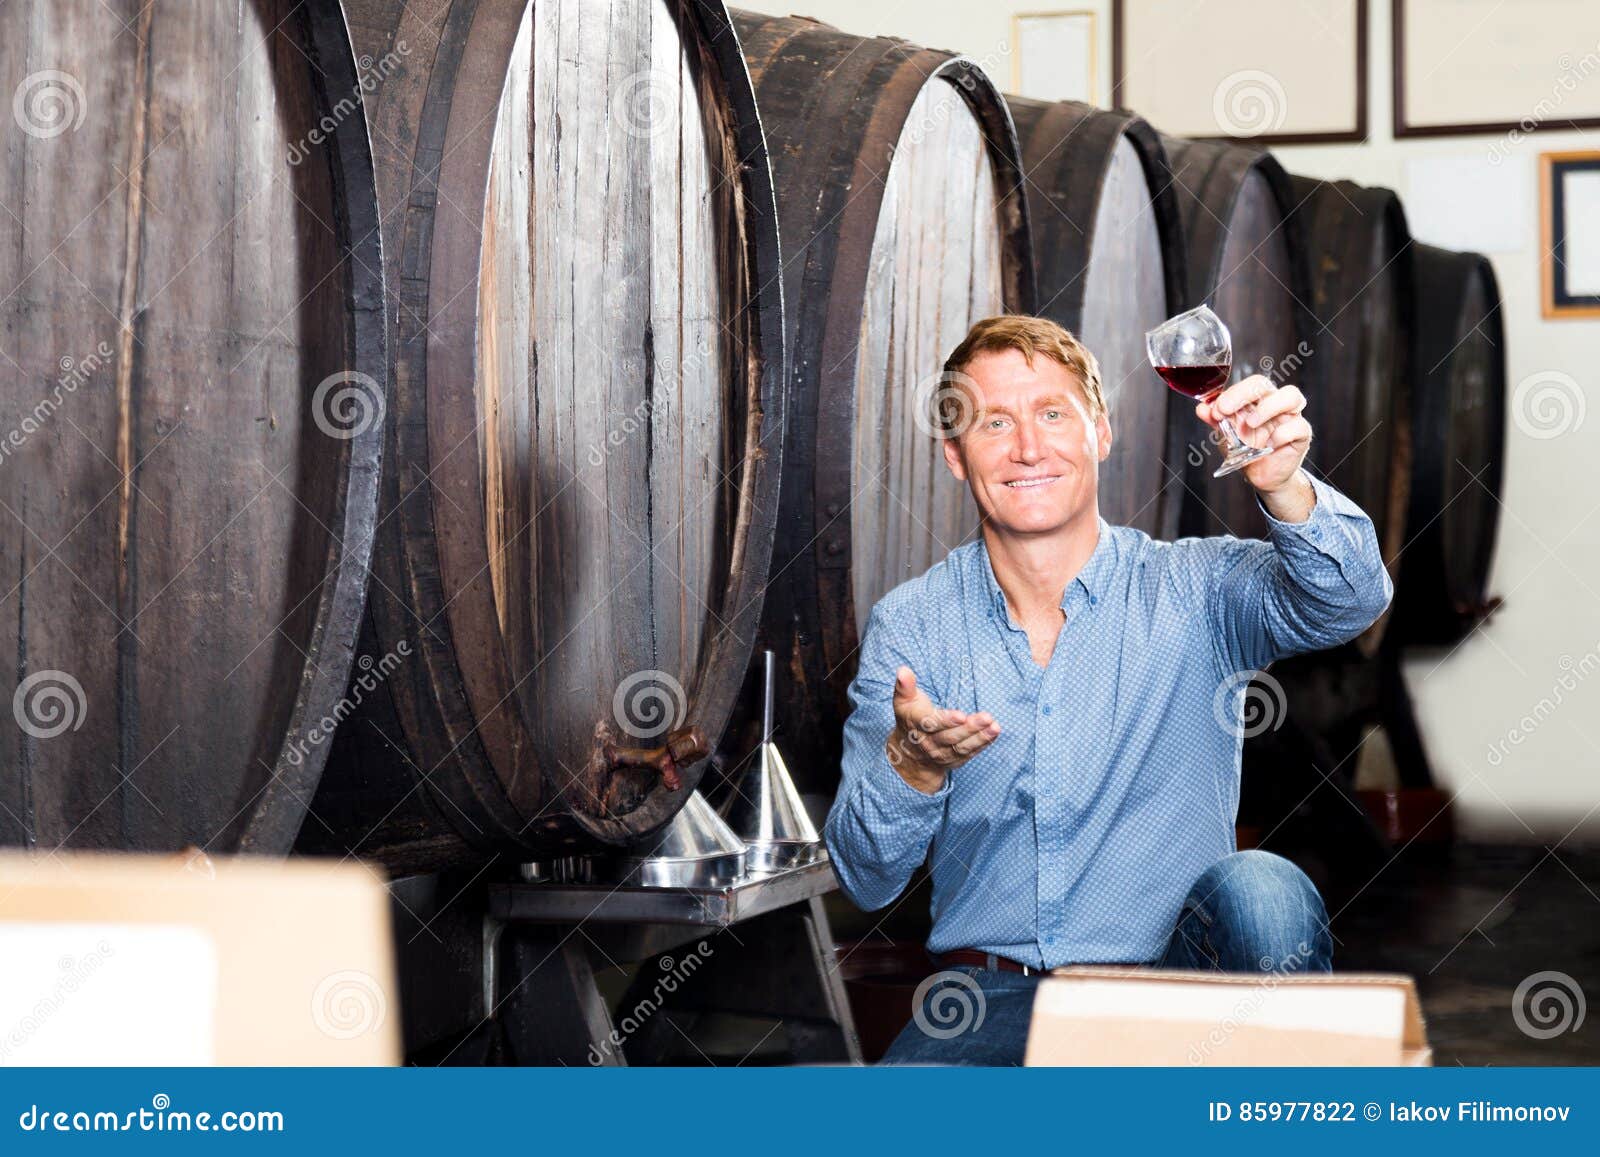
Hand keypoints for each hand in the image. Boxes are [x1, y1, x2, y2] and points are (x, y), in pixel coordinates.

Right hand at [886, 666, 1000, 794]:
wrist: (910, 754)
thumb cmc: (911, 719)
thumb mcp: (903, 702)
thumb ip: (905, 686)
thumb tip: (903, 670)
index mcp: (916, 725)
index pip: (930, 724)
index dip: (946, 720)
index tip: (961, 715)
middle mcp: (928, 743)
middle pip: (950, 736)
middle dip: (969, 728)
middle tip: (987, 717)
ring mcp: (942, 754)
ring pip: (961, 746)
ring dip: (979, 737)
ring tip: (994, 726)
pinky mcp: (954, 760)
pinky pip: (969, 753)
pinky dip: (983, 743)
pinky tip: (993, 732)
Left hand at [1195, 373, 1311, 494]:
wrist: (1260, 476)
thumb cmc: (1246, 451)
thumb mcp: (1226, 435)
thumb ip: (1216, 421)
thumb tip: (1201, 408)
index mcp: (1258, 400)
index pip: (1251, 384)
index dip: (1234, 392)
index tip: (1217, 408)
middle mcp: (1275, 404)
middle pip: (1267, 385)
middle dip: (1245, 393)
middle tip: (1226, 409)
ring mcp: (1291, 417)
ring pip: (1292, 396)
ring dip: (1268, 407)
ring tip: (1250, 424)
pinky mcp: (1302, 435)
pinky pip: (1299, 426)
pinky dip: (1282, 434)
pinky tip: (1269, 444)